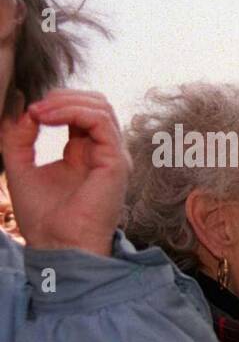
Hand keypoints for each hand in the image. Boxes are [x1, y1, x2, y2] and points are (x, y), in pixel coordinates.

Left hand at [0, 90, 130, 255]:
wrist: (57, 244)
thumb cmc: (43, 217)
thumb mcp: (20, 166)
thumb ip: (18, 137)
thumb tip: (25, 108)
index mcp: (86, 153)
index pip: (81, 112)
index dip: (55, 103)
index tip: (26, 112)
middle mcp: (104, 152)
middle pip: (96, 103)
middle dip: (62, 96)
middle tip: (33, 107)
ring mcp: (113, 156)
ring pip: (100, 107)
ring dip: (65, 102)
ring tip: (38, 112)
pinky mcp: (115, 162)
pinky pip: (100, 121)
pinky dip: (72, 111)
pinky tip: (48, 119)